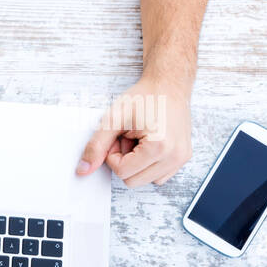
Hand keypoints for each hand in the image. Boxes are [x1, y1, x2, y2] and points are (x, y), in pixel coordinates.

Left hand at [76, 77, 191, 186]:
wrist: (168, 84)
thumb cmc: (144, 97)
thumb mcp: (113, 119)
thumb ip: (96, 145)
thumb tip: (83, 170)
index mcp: (159, 146)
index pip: (122, 172)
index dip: (113, 155)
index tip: (119, 137)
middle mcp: (175, 156)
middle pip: (133, 181)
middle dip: (124, 161)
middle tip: (128, 138)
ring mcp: (181, 158)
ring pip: (145, 181)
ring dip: (136, 164)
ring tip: (139, 140)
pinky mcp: (183, 158)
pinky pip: (158, 177)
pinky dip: (148, 165)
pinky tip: (148, 145)